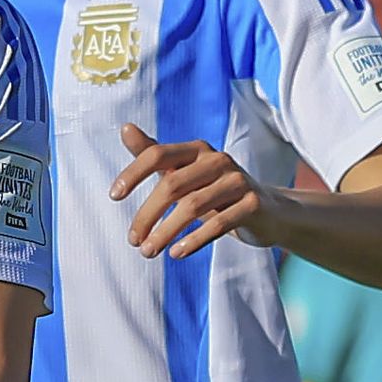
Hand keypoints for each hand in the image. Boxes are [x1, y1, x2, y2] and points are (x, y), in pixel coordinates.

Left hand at [110, 123, 278, 259]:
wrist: (268, 211)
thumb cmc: (215, 191)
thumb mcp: (183, 172)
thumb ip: (153, 154)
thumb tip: (124, 128)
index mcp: (196, 150)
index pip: (157, 154)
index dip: (133, 173)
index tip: (114, 196)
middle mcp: (217, 160)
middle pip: (172, 185)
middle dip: (147, 215)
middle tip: (132, 240)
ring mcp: (237, 181)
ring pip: (192, 206)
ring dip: (165, 232)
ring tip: (147, 252)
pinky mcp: (252, 204)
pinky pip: (218, 224)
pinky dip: (194, 240)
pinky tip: (176, 253)